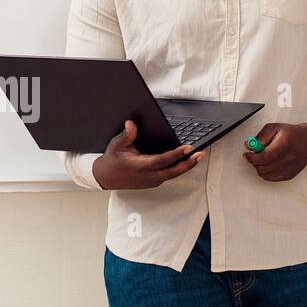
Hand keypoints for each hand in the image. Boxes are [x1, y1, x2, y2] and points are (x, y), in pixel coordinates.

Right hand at [92, 120, 206, 189]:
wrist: (106, 177)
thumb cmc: (112, 161)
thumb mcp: (116, 145)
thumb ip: (126, 135)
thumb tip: (131, 124)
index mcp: (139, 166)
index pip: (162, 161)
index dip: (176, 155)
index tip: (187, 147)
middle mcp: (148, 176)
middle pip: (173, 172)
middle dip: (188, 163)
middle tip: (200, 154)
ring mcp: (151, 181)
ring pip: (173, 175)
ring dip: (186, 166)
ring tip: (198, 156)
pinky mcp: (153, 182)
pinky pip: (169, 175)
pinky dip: (179, 168)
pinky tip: (186, 161)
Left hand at [243, 122, 306, 181]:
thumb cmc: (290, 133)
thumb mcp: (274, 128)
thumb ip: (260, 137)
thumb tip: (248, 145)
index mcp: (284, 144)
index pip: (263, 157)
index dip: (251, 157)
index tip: (246, 154)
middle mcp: (288, 158)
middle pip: (263, 167)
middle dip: (254, 162)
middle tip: (254, 155)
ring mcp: (290, 168)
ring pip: (265, 175)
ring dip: (259, 167)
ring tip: (262, 159)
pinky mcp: (290, 175)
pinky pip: (271, 178)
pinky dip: (266, 172)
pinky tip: (269, 164)